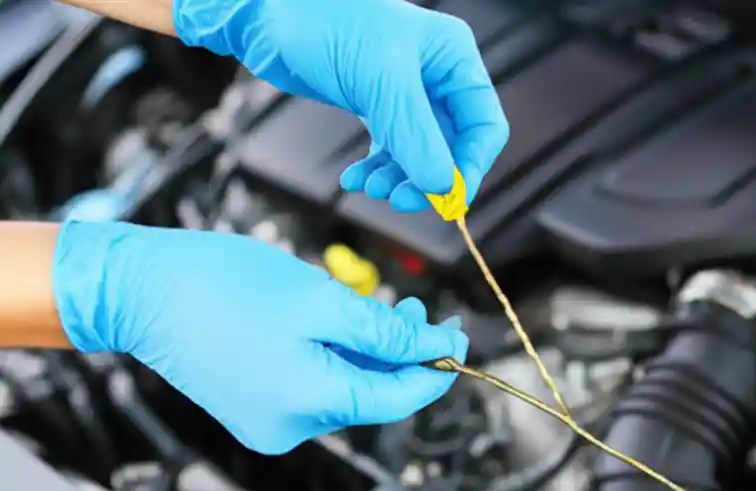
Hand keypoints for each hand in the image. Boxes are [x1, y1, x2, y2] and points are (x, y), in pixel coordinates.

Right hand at [53, 221, 467, 453]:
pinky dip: (335, 358)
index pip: (400, 399)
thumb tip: (435, 348)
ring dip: (369, 353)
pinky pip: (314, 386)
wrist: (139, 287)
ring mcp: (268, 424)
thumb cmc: (218, 286)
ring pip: (346, 389)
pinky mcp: (253, 408)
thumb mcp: (322, 300)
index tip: (458, 335)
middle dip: (402, 354)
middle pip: (374, 396)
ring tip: (375, 307)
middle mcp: (289, 429)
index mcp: (310, 406)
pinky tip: (339, 324)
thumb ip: (386, 333)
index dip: (436, 366)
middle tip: (419, 310)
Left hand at [173, 0, 508, 209]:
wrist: (264, 11)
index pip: (483, 126)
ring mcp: (407, 91)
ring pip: (419, 153)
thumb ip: (414, 135)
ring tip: (372, 187)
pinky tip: (356, 178)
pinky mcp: (377, 103)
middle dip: (427, 177)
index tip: (448, 199)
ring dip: (399, 177)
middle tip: (401, 200)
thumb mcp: (378, 81)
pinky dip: (377, 168)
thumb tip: (442, 185)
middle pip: (452, 145)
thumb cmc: (324, 21)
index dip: (469, 166)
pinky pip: (391, 148)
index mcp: (453, 57)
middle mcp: (436, 75)